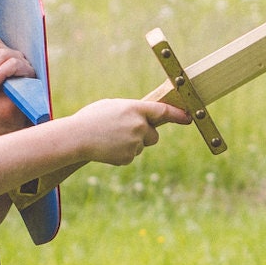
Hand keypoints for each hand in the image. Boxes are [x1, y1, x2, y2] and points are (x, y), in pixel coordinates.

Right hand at [67, 98, 191, 165]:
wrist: (76, 137)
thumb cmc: (91, 118)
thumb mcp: (113, 106)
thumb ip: (132, 111)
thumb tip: (145, 118)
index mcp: (135, 109)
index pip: (163, 111)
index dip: (177, 115)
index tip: (189, 117)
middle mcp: (139, 126)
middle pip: (154, 135)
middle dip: (145, 135)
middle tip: (126, 132)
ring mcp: (135, 143)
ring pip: (141, 146)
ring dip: (131, 144)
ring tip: (110, 138)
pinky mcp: (128, 158)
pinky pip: (131, 156)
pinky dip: (122, 153)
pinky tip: (108, 148)